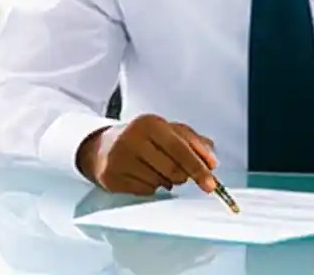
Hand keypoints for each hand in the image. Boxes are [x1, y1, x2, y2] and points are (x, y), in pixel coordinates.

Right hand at [76, 114, 217, 195]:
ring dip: (166, 181)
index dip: (198, 167)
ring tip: (156, 169)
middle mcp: (132, 138)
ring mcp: (120, 158)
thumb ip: (193, 141)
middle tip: (182, 175)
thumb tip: (212, 161)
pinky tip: (143, 176)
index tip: (212, 184)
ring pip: (160, 182)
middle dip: (183, 176)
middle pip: (173, 169)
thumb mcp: (166, 131)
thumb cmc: (141, 139)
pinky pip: (146, 191)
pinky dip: (151, 187)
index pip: (180, 148)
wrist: (102, 147)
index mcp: (150, 123)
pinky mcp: (112, 177)